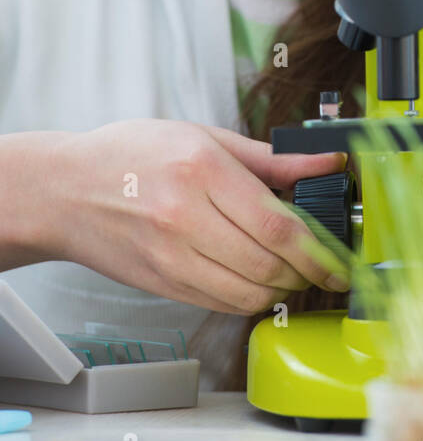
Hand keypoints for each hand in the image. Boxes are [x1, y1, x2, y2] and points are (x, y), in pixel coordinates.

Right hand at [51, 120, 350, 312]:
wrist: (64, 191)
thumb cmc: (132, 155)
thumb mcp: (202, 137)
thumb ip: (271, 158)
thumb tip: (326, 163)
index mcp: (200, 170)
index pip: (276, 226)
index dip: (318, 251)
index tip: (340, 260)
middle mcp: (184, 217)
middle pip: (267, 265)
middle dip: (308, 273)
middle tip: (323, 266)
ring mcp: (169, 257)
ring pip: (248, 293)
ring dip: (281, 289)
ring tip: (290, 271)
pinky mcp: (162, 284)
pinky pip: (222, 303)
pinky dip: (250, 296)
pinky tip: (255, 276)